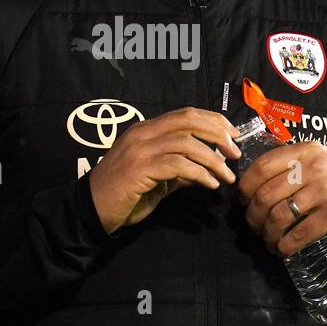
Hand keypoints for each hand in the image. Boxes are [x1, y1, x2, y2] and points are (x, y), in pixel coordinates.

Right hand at [87, 107, 241, 235]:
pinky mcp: (138, 168)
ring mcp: (139, 149)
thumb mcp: (158, 178)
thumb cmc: (124, 194)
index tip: (232, 134)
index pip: (185, 114)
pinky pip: (177, 164)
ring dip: (212, 159)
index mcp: (145, 130)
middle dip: (217, 134)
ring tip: (226, 176)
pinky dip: (199, 173)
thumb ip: (180, 169)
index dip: (213, 120)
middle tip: (234, 153)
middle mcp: (142, 133)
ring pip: (186, 142)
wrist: (92, 210)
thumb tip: (208, 167)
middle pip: (188, 121)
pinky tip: (210, 184)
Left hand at [236, 141, 326, 256]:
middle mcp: (314, 169)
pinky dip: (284, 245)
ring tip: (268, 239)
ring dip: (267, 233)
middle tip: (253, 224)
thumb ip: (286, 163)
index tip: (243, 199)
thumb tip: (249, 182)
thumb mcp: (314, 160)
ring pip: (279, 217)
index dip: (246, 186)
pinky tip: (281, 248)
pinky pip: (298, 234)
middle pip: (266, 195)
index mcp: (304, 152)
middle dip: (253, 215)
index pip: (262, 167)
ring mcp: (324, 193)